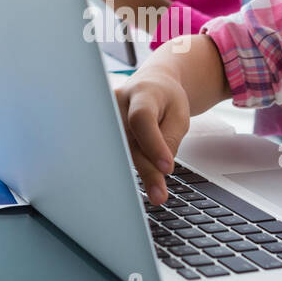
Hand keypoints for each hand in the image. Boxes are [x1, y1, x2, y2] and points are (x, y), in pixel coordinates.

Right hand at [115, 71, 189, 204]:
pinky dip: (127, 169)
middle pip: (129, 142)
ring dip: (138, 174)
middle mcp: (117, 104)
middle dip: (145, 170)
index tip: (167, 167)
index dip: (153, 144)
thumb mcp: (179, 115)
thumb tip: (159, 169)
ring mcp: (105, 117)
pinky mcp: (101, 131)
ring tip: (156, 194)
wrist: (152, 85)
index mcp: (141, 93)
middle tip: (159, 196)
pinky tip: (135, 186)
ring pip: (121, 153)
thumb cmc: (166, 100)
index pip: (142, 119)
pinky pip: (115, 154)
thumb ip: (170, 140)